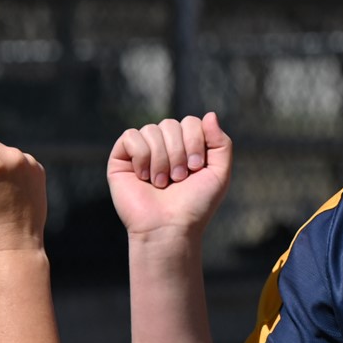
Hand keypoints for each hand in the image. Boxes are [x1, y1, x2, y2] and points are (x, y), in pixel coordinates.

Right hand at [107, 112, 231, 238]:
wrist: (169, 228)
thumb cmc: (194, 205)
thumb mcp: (219, 174)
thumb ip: (221, 143)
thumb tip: (210, 114)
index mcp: (185, 147)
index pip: (190, 122)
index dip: (195, 141)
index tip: (196, 167)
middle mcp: (163, 146)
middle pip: (170, 124)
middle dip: (178, 152)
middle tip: (179, 179)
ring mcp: (141, 151)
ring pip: (151, 129)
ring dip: (161, 159)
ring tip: (162, 182)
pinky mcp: (121, 158)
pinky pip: (131, 136)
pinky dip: (141, 156)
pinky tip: (144, 176)